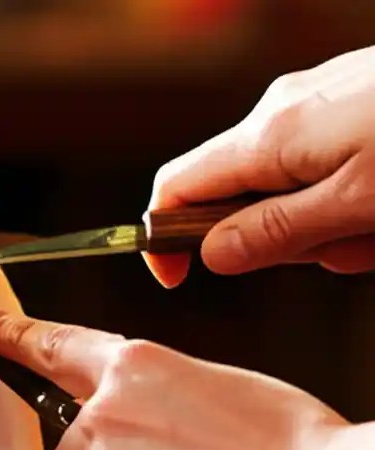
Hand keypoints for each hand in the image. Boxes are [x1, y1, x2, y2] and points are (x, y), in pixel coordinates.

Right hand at [146, 45, 374, 287]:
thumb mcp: (358, 207)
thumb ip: (277, 233)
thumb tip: (209, 255)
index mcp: (269, 136)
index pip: (176, 188)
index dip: (164, 238)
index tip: (180, 280)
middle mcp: (282, 111)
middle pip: (241, 193)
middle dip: (286, 237)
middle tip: (346, 250)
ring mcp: (320, 99)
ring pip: (293, 183)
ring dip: (334, 222)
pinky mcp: (354, 99)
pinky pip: (330, 161)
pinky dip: (356, 194)